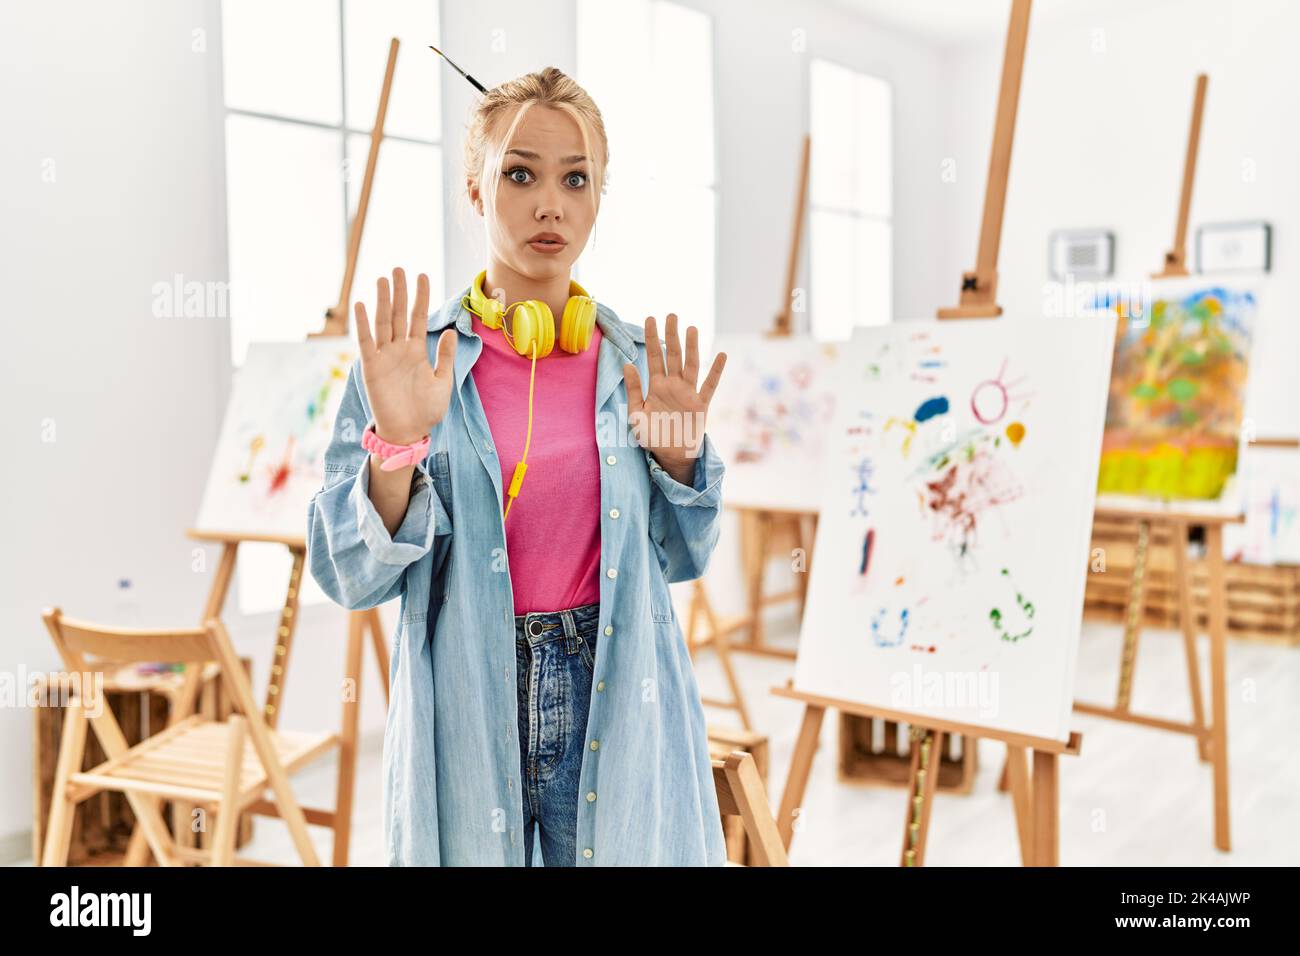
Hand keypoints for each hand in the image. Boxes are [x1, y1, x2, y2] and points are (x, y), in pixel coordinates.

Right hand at [355, 268, 456, 445]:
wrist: (408, 433)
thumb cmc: (426, 410)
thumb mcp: (442, 382)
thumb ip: (445, 357)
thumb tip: (449, 331)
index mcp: (417, 351)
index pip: (418, 317)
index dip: (421, 297)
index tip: (423, 275)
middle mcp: (399, 350)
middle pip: (399, 314)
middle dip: (400, 292)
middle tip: (399, 269)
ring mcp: (384, 357)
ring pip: (383, 323)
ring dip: (383, 301)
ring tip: (383, 279)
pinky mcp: (371, 368)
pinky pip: (366, 343)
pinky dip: (363, 325)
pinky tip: (362, 305)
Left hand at [622, 314, 725, 481]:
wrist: (669, 457)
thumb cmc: (652, 436)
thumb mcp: (635, 414)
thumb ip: (633, 390)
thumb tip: (627, 364)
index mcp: (656, 386)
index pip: (654, 356)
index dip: (652, 338)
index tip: (650, 319)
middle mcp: (673, 385)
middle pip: (673, 355)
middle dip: (672, 335)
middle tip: (672, 315)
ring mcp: (688, 393)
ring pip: (691, 365)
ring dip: (692, 347)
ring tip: (691, 328)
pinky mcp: (701, 405)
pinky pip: (710, 386)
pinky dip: (716, 371)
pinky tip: (722, 355)